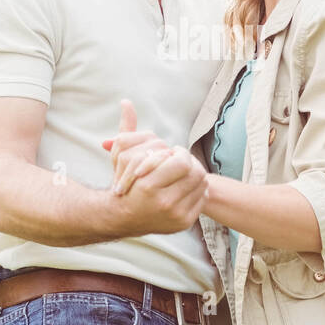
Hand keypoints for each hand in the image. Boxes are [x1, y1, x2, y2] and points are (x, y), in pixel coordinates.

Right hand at [102, 101, 206, 232]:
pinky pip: (202, 198)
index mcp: (148, 185)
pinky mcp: (183, 223)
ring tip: (184, 172)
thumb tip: (126, 101)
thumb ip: (127, 128)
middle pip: (196, 172)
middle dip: (191, 163)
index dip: (180, 154)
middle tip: (181, 161)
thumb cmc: (124, 182)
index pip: (182, 162)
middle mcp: (163, 202)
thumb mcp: (122, 155)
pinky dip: (197, 190)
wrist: (123, 218)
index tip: (172, 153)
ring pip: (202, 184)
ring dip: (195, 174)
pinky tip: (185, 187)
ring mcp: (174, 215)